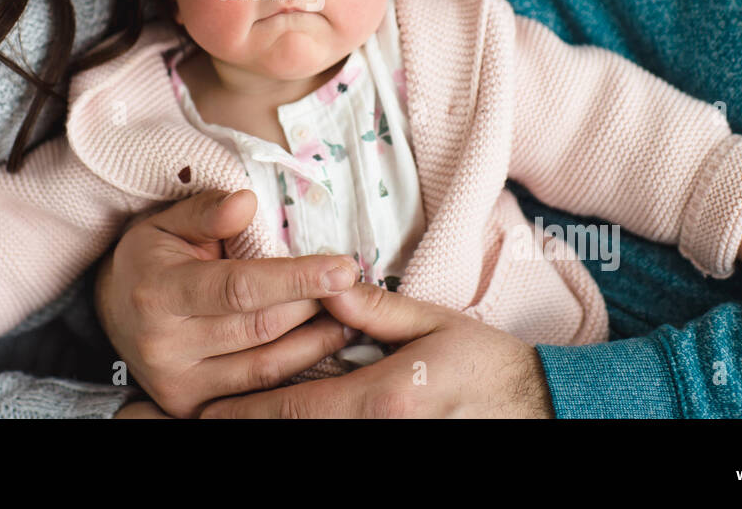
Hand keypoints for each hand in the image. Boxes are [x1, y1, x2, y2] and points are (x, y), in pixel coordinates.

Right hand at [94, 187, 358, 417]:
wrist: (111, 312)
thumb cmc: (151, 257)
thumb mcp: (167, 222)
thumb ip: (207, 212)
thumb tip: (247, 201)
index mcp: (157, 292)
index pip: (239, 287)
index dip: (296, 278)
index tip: (344, 268)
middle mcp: (164, 345)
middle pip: (260, 328)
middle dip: (314, 305)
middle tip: (353, 286)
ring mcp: (177, 384)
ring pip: (266, 366)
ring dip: (317, 341)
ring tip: (351, 315)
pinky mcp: (189, 407)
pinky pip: (257, 391)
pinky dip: (296, 369)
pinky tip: (322, 345)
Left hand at [199, 283, 554, 417]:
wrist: (536, 408)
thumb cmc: (486, 365)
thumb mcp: (433, 323)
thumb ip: (375, 311)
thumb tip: (328, 292)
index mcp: (383, 397)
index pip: (295, 409)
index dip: (246, 413)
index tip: (208, 410)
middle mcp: (380, 433)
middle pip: (297, 435)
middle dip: (251, 427)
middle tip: (205, 417)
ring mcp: (389, 448)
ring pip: (317, 444)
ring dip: (278, 429)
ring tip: (236, 419)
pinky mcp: (398, 450)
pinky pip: (344, 443)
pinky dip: (314, 431)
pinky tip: (292, 419)